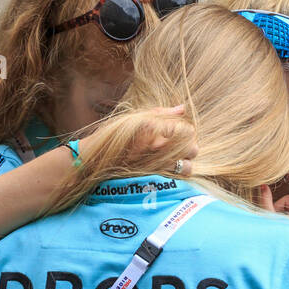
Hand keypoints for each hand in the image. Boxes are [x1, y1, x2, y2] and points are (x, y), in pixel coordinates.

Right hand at [81, 105, 197, 176]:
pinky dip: (178, 175)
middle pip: (192, 148)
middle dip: (189, 146)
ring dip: (185, 163)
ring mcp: (157, 166)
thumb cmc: (115, 137)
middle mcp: (158, 149)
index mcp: (153, 129)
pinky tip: (170, 170)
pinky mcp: (154, 180)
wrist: (96, 161)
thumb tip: (182, 108)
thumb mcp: (136, 119)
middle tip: (179, 146)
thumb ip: (161, 113)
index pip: (187, 130)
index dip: (186, 130)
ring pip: (188, 167)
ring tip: (176, 159)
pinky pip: (177, 180)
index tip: (178, 131)